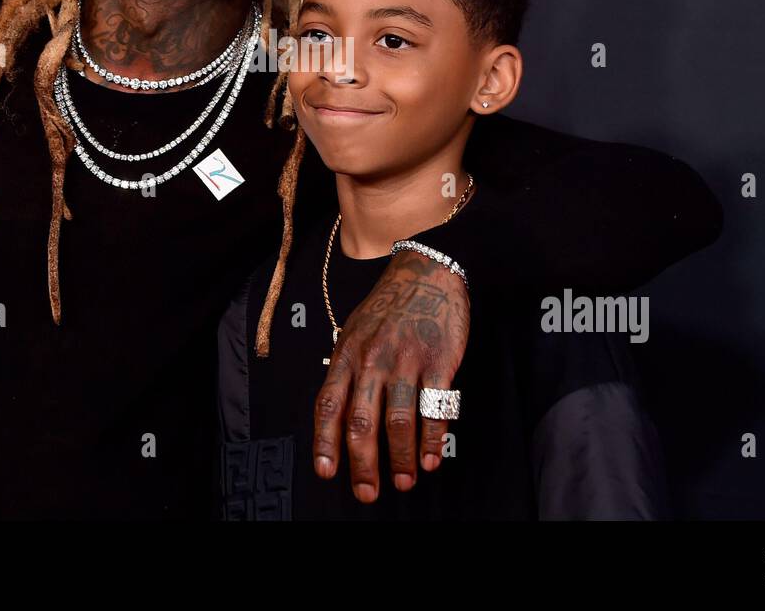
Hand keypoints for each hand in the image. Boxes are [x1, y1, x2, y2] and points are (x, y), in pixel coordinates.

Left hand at [312, 249, 469, 501]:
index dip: (326, 442)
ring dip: (400, 458)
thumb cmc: (388, 307)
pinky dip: (432, 438)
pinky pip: (434, 407)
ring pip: (398, 420)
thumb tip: (335, 418)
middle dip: (363, 463)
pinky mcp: (438, 361)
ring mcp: (406, 361)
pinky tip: (431, 458)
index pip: (329, 405)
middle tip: (368, 493)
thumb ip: (346, 371)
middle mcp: (372, 360)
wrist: (427, 271)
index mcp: (347, 354)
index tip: (327, 472)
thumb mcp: (355, 332)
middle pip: (361, 421)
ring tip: (404, 481)